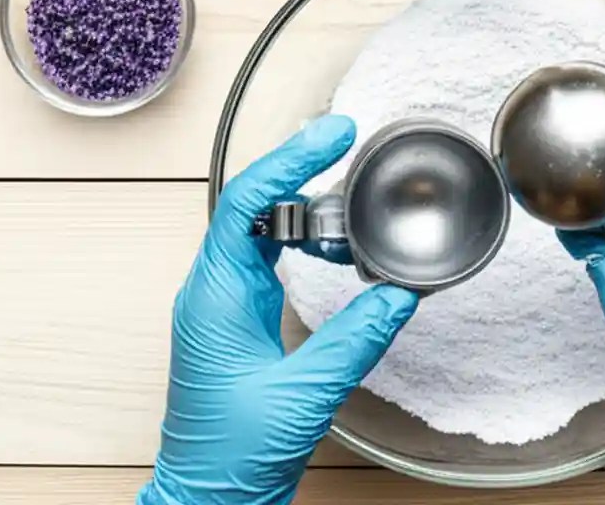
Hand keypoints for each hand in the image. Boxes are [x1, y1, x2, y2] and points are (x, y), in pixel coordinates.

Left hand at [139, 115, 418, 504]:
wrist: (208, 499)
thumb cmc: (231, 457)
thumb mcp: (304, 396)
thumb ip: (354, 342)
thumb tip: (396, 295)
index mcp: (215, 298)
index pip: (247, 203)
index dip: (289, 160)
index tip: (331, 135)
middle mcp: (213, 293)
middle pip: (251, 206)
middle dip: (298, 168)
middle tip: (343, 141)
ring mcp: (223, 307)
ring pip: (259, 231)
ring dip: (300, 204)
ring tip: (346, 189)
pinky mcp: (238, 323)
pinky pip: (266, 261)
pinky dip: (299, 240)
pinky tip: (332, 244)